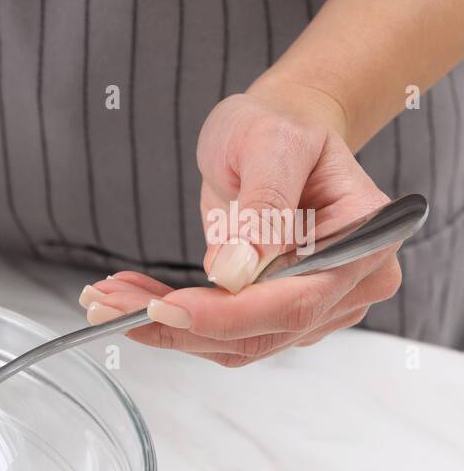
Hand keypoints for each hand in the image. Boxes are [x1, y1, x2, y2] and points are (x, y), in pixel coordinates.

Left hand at [78, 89, 402, 366]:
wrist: (275, 134)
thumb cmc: (281, 127)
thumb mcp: (271, 143)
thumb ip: (262, 207)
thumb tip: (237, 274)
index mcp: (366, 240)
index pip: (296, 300)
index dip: (226, 315)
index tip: (164, 308)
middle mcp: (349, 285)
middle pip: (260, 332)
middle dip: (177, 324)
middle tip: (106, 305)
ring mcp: (313, 307)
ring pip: (231, 343)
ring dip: (162, 327)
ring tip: (105, 299)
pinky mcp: (273, 315)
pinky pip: (218, 333)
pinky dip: (168, 321)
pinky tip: (128, 298)